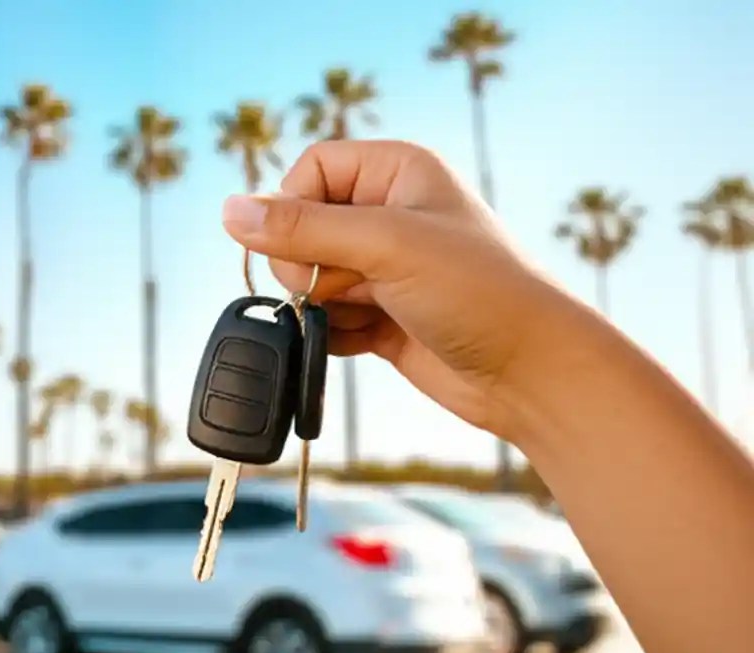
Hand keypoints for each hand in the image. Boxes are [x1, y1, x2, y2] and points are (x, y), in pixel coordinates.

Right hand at [221, 140, 580, 439]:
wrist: (531, 374)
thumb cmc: (480, 292)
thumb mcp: (387, 245)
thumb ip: (304, 228)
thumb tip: (230, 211)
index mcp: (398, 171)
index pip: (310, 169)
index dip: (293, 207)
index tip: (306, 249)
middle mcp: (389, 214)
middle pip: (302, 227)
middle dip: (308, 265)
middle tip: (343, 288)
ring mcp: (384, 268)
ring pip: (309, 277)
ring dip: (320, 304)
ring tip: (365, 316)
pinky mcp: (381, 316)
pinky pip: (325, 317)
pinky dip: (330, 333)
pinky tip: (364, 341)